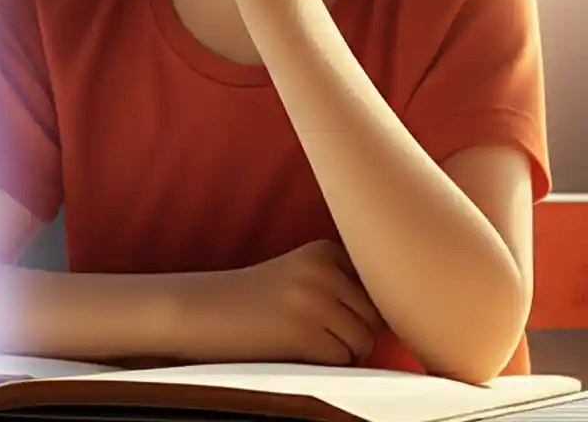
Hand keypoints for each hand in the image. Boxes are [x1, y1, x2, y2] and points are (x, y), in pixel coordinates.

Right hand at [174, 239, 385, 365]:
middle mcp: (324, 269)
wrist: (203, 311)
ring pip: (363, 343)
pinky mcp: (304, 331)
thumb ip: (347, 286)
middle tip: (306, 328)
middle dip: (350, 333)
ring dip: (338, 351)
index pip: (379, 293)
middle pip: (376, 320)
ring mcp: (314, 299)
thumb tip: (410, 318)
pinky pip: (342, 361)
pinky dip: (323, 363)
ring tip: (299, 336)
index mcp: (327, 250)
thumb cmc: (259, 302)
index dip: (353, 313)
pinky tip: (291, 347)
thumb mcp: (304, 278)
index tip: (318, 310)